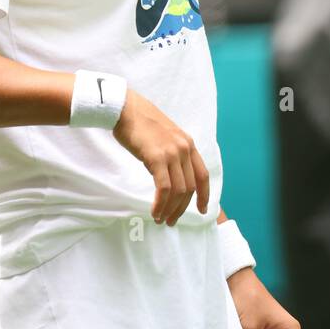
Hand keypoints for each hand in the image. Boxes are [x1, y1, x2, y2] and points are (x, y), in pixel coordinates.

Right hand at [112, 88, 209, 226]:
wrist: (125, 108)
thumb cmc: (140, 122)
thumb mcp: (164, 137)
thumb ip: (172, 153)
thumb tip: (170, 175)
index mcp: (188, 144)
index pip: (203, 175)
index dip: (204, 195)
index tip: (202, 210)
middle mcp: (184, 148)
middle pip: (190, 187)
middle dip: (182, 208)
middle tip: (171, 221)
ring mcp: (172, 153)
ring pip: (178, 191)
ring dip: (170, 209)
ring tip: (161, 219)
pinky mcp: (157, 157)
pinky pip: (164, 188)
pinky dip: (161, 204)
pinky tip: (155, 211)